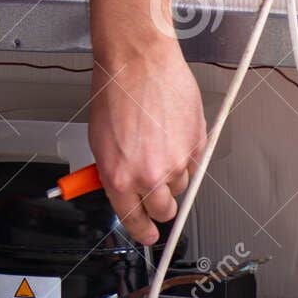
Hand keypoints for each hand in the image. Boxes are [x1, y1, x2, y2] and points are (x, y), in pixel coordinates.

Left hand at [88, 38, 205, 244]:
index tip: (149, 235)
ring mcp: (177, 161)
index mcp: (119, 177)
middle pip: (165, 210)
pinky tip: (171, 132)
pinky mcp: (198, 144)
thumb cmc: (114, 93)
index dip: (143, 231)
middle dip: (160, 203)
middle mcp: (150, 175)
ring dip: (172, 174)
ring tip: (157, 143)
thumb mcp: (99, 141)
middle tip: (154, 188)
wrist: (138, 62)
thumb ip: (114, 171)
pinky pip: (196, 163)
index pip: (134, 220)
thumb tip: (124, 190)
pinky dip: (186, 154)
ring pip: (181, 185)